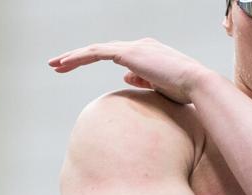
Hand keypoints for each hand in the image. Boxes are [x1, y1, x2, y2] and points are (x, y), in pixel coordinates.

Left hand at [49, 39, 217, 104]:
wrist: (196, 84)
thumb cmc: (185, 91)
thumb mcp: (160, 87)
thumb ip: (142, 80)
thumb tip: (125, 77)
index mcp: (147, 53)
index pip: (116, 55)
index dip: (94, 60)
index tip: (79, 69)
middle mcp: (139, 46)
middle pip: (101, 50)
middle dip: (78, 57)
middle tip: (59, 64)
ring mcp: (133, 47)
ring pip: (95, 50)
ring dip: (73, 57)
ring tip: (55, 64)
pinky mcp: (128, 53)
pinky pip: (96, 53)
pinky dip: (79, 57)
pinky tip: (65, 63)